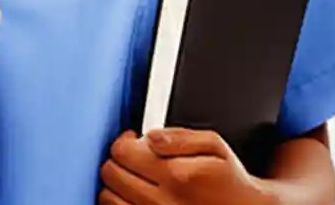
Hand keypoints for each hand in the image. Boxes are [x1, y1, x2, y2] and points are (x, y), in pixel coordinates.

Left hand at [98, 129, 276, 204]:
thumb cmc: (226, 178)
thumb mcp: (215, 146)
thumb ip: (180, 136)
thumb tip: (150, 137)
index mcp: (177, 175)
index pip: (123, 151)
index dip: (125, 141)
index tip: (135, 140)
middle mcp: (164, 201)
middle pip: (111, 172)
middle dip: (119, 160)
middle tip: (135, 158)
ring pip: (108, 197)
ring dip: (115, 184)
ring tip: (134, 178)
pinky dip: (118, 203)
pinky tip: (133, 196)